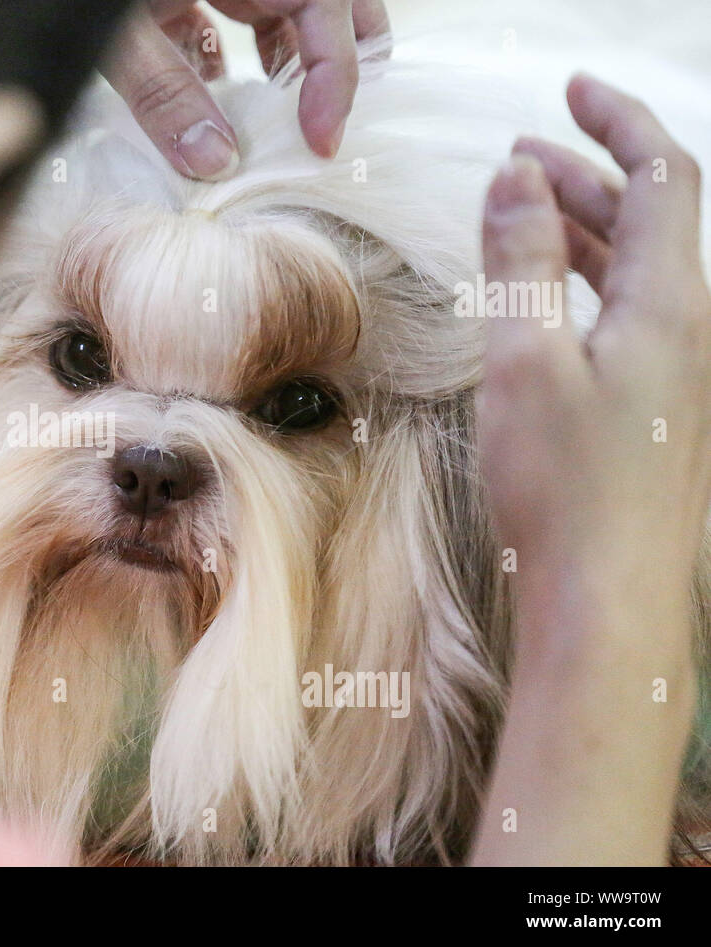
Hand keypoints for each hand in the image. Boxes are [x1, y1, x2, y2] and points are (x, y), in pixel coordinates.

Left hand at [102, 0, 388, 178]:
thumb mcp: (116, 34)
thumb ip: (164, 93)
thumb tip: (215, 165)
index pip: (328, 9)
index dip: (336, 78)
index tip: (321, 143)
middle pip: (329, 8)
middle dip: (335, 71)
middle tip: (324, 139)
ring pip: (286, 21)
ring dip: (287, 81)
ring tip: (274, 145)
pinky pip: (233, 28)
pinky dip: (234, 74)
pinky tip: (216, 123)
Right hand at [478, 74, 710, 638]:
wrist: (608, 601)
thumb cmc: (566, 489)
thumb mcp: (526, 361)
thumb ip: (519, 261)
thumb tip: (516, 175)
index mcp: (669, 305)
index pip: (662, 179)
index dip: (620, 123)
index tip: (573, 90)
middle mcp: (685, 330)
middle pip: (647, 222)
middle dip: (585, 174)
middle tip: (520, 153)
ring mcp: (673, 372)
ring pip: (632, 271)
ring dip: (578, 229)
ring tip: (518, 208)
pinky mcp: (652, 409)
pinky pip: (623, 317)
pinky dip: (579, 284)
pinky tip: (539, 294)